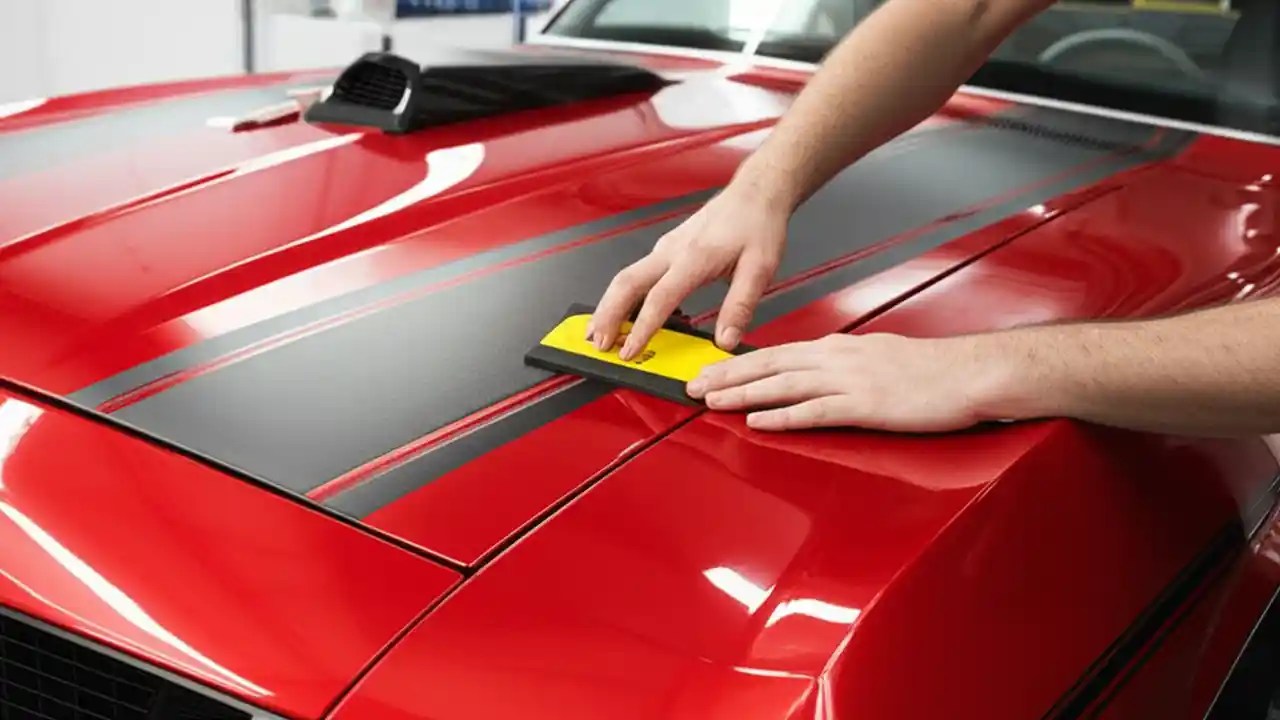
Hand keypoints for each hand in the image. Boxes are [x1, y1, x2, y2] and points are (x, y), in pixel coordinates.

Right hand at [588, 187, 787, 359]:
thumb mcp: (760, 269)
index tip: (630, 351)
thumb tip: (725, 341)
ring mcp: (666, 247)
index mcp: (694, 257)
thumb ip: (740, 307)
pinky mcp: (667, 248)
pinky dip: (622, 295)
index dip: (641, 328)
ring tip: (600, 333)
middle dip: (607, 315)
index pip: (659, 298)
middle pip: (625, 284)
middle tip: (598, 344)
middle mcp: (672, 250)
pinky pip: (637, 273)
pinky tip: (622, 312)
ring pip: (625, 277)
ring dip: (608, 306)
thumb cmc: (758, 225)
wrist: (756, 193)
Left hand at [686, 333, 1013, 431]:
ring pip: (783, 385)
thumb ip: (843, 368)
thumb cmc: (930, 371)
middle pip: (769, 366)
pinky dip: (783, 416)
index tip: (710, 370)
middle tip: (691, 385)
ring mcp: (850, 382)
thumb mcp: (876, 359)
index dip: (739, 363)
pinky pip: (816, 411)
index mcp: (838, 348)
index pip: (777, 354)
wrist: (969, 373)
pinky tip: (759, 421)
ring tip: (711, 400)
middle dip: (727, 376)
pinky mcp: (866, 406)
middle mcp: (837, 359)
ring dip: (743, 394)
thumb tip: (815, 377)